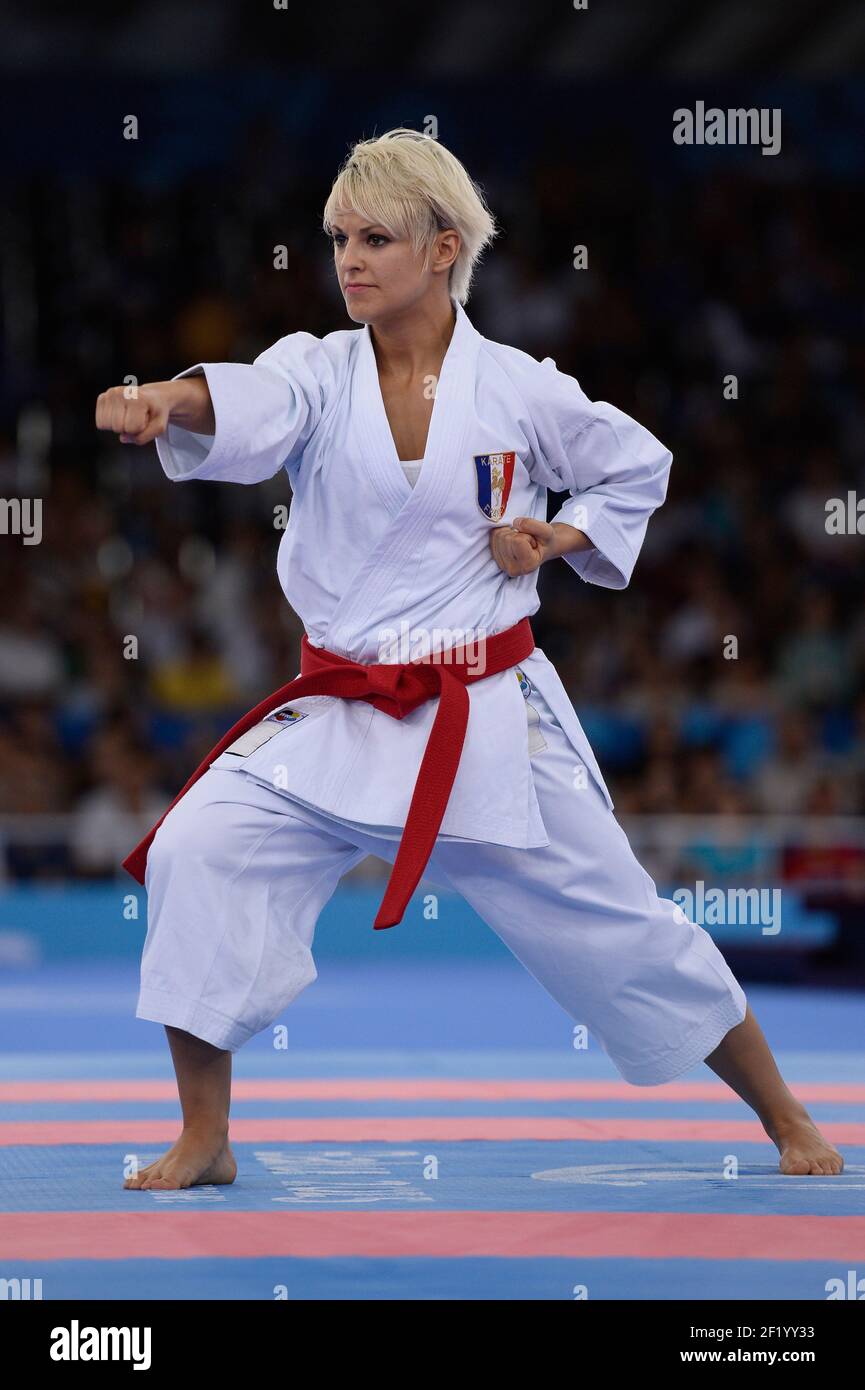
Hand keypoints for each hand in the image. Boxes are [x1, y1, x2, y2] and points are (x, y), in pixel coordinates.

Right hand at [95, 376, 213, 443]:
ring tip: (132, 416)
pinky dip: (109, 422)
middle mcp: (122, 392)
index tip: (148, 422)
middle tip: (140, 419)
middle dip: (129, 429)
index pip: (129, 429)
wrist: (158, 396)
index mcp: (138, 398)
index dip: (139, 431)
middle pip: (117, 427)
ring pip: (107, 425)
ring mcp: (111, 392)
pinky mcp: (104, 395)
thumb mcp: (161, 427)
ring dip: (119, 426)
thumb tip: (124, 438)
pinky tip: (122, 414)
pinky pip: (100, 421)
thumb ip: (145, 435)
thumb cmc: (162, 413)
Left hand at [489, 516, 555, 575]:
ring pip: (498, 536)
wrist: (542, 547)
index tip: (533, 542)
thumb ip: (534, 525)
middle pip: (506, 538)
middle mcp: (512, 569)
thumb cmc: (545, 541)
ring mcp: (501, 564)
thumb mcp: (547, 531)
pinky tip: (512, 541)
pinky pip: (493, 535)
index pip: (517, 541)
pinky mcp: (495, 557)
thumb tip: (516, 523)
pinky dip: (503, 533)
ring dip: (511, 533)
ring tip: (521, 542)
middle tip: (527, 541)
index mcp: (527, 566)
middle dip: (517, 534)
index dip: (526, 535)